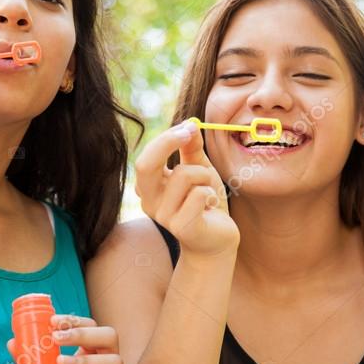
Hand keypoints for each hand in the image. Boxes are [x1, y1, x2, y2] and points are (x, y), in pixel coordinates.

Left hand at [6, 315, 128, 363]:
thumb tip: (12, 341)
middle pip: (109, 337)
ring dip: (87, 358)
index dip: (75, 321)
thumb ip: (29, 363)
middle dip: (84, 332)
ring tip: (62, 363)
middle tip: (58, 338)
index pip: (91, 328)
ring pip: (115, 361)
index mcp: (88, 355)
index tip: (54, 321)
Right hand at [134, 120, 238, 257]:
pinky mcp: (181, 227)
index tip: (189, 127)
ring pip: (184, 175)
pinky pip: (199, 194)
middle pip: (146, 165)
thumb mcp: (200, 170)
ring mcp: (163, 216)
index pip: (147, 156)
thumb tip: (190, 124)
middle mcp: (150, 201)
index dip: (166, 138)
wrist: (217, 239)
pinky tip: (210, 206)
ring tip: (208, 192)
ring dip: (205, 176)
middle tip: (189, 133)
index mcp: (150, 186)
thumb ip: (192, 149)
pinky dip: (211, 194)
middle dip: (168, 142)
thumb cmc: (205, 203)